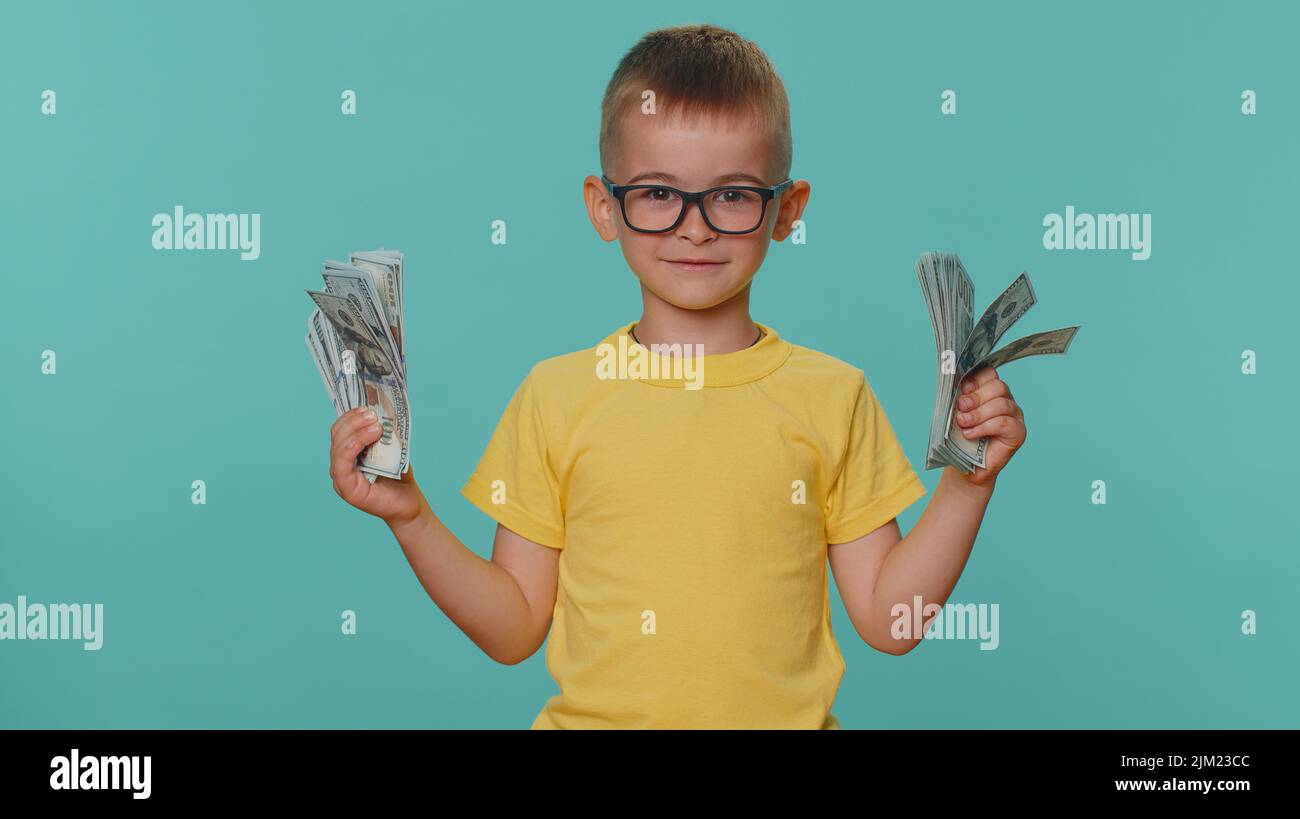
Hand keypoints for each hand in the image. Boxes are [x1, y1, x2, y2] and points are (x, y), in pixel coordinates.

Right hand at [329, 406, 424, 525]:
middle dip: (354, 421)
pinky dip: (351, 448)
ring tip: (377, 425)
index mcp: (347, 454)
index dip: (350, 415)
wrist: (410, 503)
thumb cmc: (399, 476)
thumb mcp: (391, 447)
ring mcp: (341, 479)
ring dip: (356, 432)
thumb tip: (381, 406)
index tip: (366, 405)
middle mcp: (340, 466)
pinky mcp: (347, 490)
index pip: (340, 429)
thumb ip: (382, 431)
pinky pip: (342, 465)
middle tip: (373, 414)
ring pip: (338, 448)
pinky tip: (365, 438)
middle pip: (337, 435)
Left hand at [953, 365, 1026, 486]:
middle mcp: (1006, 400)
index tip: (963, 389)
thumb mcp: (955, 415)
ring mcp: (1015, 416)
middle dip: (976, 397)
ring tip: (963, 424)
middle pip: (998, 387)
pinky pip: (1004, 423)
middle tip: (961, 409)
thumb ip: (958, 400)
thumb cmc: (960, 439)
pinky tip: (970, 434)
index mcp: (990, 392)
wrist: (966, 468)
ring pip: (1001, 404)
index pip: (990, 373)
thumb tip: (954, 387)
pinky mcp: (1018, 432)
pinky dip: (984, 427)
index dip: (977, 378)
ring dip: (978, 414)